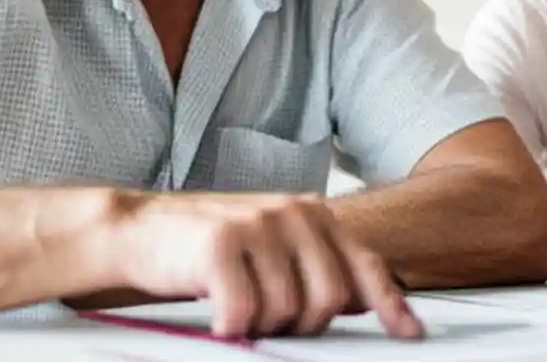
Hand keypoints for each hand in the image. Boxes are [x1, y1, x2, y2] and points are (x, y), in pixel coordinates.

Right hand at [112, 191, 423, 338]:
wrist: (138, 229)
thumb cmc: (206, 245)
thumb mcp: (272, 245)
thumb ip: (316, 264)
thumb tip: (366, 302)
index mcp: (310, 213)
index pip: (363, 263)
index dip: (389, 304)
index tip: (408, 333)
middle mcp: (290, 212)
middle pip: (330, 298)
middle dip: (303, 324)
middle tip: (270, 320)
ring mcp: (256, 225)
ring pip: (286, 311)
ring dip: (260, 325)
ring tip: (236, 306)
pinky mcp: (220, 244)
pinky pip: (244, 314)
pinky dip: (229, 326)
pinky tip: (216, 313)